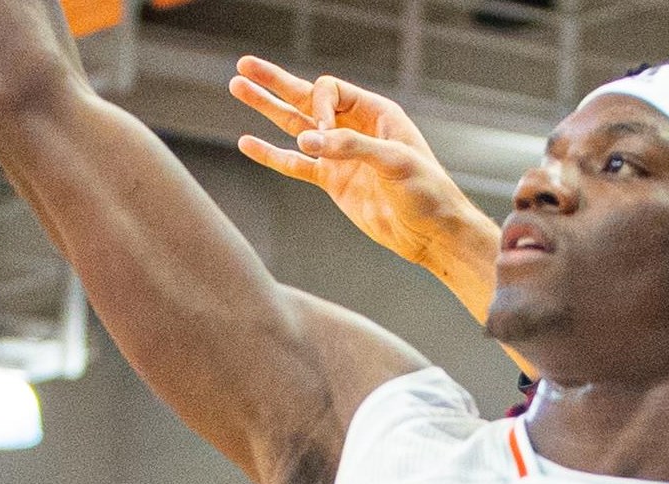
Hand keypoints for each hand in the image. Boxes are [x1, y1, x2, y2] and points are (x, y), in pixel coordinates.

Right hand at [229, 56, 474, 272]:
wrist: (431, 234)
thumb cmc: (427, 192)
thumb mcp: (395, 162)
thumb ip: (350, 147)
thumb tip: (305, 139)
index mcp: (376, 114)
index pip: (330, 91)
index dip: (318, 106)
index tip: (322, 133)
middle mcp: (355, 130)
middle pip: (308, 99)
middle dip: (277, 82)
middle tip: (245, 65)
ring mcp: (341, 156)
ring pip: (297, 126)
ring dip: (268, 108)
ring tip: (237, 86)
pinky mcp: (333, 181)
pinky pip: (296, 163)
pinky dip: (272, 154)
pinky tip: (247, 143)